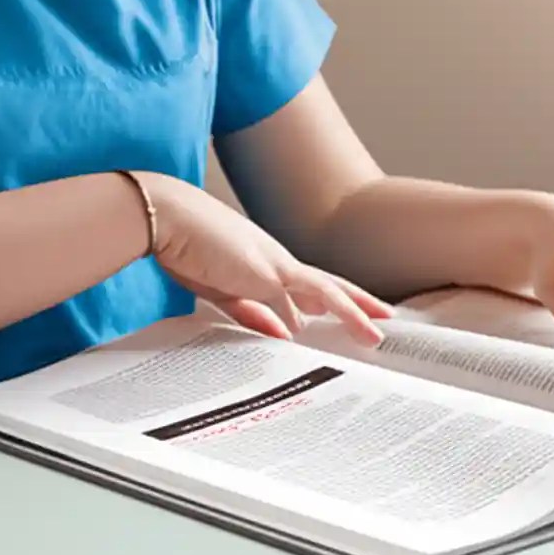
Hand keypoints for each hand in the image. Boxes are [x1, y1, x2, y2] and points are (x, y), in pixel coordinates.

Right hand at [130, 172, 390, 344]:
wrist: (166, 218)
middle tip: (387, 317)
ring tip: (374, 334)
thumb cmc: (186, 247)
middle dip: (359, 302)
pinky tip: (310, 337)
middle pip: (330, 285)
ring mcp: (273, 264)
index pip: (311, 286)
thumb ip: (248, 312)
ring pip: (325, 291)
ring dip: (350, 314)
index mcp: (268, 263)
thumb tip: (280, 334)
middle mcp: (278, 261)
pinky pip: (292, 301)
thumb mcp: (220, 290)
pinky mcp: (261, 272)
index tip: (357, 312)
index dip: (336, 299)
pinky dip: (303, 320)